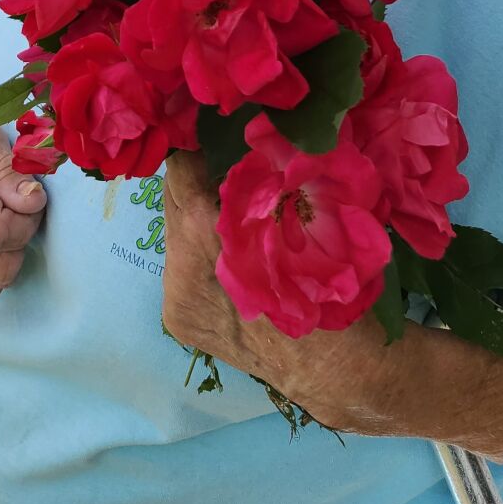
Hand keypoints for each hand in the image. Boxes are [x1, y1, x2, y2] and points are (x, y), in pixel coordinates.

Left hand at [161, 151, 383, 419]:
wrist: (329, 363)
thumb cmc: (322, 279)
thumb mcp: (296, 213)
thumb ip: (254, 181)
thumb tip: (238, 140)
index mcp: (205, 230)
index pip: (181, 168)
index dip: (201, 151)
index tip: (220, 142)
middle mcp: (178, 263)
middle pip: (173, 200)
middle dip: (198, 185)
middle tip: (229, 178)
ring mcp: (173, 294)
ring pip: (175, 235)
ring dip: (198, 223)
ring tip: (235, 227)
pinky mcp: (175, 318)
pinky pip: (180, 268)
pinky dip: (200, 259)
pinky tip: (230, 265)